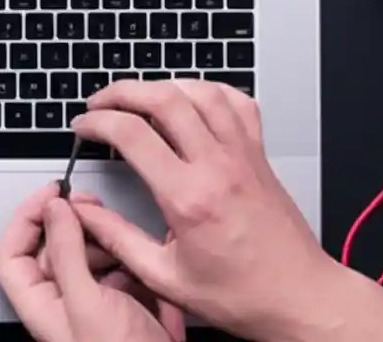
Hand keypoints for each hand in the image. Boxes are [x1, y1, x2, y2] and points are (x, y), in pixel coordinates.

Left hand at [0, 183, 185, 341]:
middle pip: (51, 248)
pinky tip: (139, 256)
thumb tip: (54, 209)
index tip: (50, 195)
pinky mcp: (123, 305)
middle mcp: (63, 304)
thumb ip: (67, 253)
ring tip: (119, 233)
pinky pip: (116, 269)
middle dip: (72, 223)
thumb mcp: (88, 302)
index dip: (26, 219)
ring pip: (86, 255)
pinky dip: (127, 256)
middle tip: (90, 206)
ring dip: (102, 238)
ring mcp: (93, 304)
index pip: (12, 254)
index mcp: (40, 306)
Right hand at [70, 80, 339, 340]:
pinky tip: (192, 99)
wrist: (299, 297)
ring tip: (139, 97)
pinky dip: (210, 91)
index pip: (133, 134)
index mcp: (190, 198)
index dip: (98, 121)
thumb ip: (118, 240)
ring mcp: (243, 156)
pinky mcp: (259, 156)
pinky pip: (238, 103)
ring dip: (163, 86)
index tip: (83, 126)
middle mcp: (218, 167)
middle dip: (122, 91)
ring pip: (202, 92)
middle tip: (101, 103)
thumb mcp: (165, 277)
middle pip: (164, 98)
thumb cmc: (242, 294)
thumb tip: (85, 214)